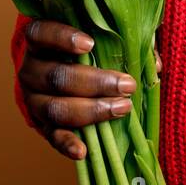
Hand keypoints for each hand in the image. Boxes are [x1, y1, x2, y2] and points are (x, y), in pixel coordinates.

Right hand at [18, 19, 160, 160]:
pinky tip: (83, 150)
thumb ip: (126, 40)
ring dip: (91, 110)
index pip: (40, 33)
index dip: (62, 38)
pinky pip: (52, 136)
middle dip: (95, 82)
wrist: (56, 74)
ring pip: (55, 107)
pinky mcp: (41, 124)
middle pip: (56, 76)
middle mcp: (31, 70)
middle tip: (126, 85)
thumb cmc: (86, 48)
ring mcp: (33, 99)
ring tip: (122, 109)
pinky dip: (67, 144)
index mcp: (39, 41)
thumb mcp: (100, 36)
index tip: (90, 44)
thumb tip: (154, 64)